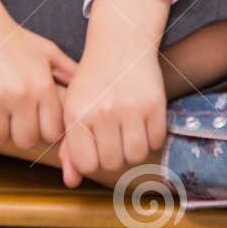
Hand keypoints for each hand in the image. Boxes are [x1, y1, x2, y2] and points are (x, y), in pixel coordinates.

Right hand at [0, 0, 77, 149]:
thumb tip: (94, 95)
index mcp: (42, 84)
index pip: (51, 133)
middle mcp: (21, 92)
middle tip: (10, 114)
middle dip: (17, 131)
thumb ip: (69, 74)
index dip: (42, 130)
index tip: (33, 119)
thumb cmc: (11, 37)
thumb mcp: (46, 50)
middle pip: (25, 140)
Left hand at [60, 0, 170, 187]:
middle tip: (112, 136)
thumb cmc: (93, 81)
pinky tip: (142, 120)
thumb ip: (70, 147)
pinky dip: (151, 136)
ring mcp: (130, 107)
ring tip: (127, 130)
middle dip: (113, 155)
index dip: (91, 160)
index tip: (93, 146)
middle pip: (111, 163)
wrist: (119, 44)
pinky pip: (156, 141)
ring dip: (133, 149)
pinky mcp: (155, 103)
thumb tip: (71, 182)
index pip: (85, 163)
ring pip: (136, 156)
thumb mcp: (74, 108)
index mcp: (77, 113)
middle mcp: (102, 111)